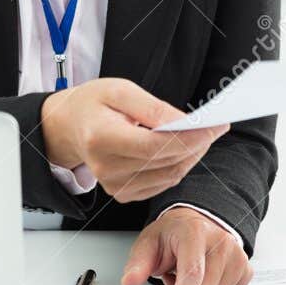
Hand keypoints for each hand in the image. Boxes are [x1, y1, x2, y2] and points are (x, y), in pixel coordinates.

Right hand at [40, 78, 229, 202]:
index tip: (215, 125)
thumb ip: (152, 108)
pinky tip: (184, 148)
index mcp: (101, 139)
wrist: (69, 127)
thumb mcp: (119, 90)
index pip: (155, 146)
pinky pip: (163, 182)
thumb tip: (182, 122)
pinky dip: (179, 165)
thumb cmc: (92, 104)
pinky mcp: (123, 193)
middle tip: (216, 125)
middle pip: (166, 161)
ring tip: (202, 134)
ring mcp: (114, 185)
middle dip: (197, 143)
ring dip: (191, 155)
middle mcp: (106, 168)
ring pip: (170, 175)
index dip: (189, 137)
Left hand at [121, 207, 250, 284]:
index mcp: (195, 232)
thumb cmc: (172, 235)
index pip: (192, 273)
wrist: (196, 224)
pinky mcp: (245, 269)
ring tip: (182, 281)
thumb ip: (138, 264)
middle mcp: (222, 242)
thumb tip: (129, 282)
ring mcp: (238, 256)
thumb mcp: (148, 244)